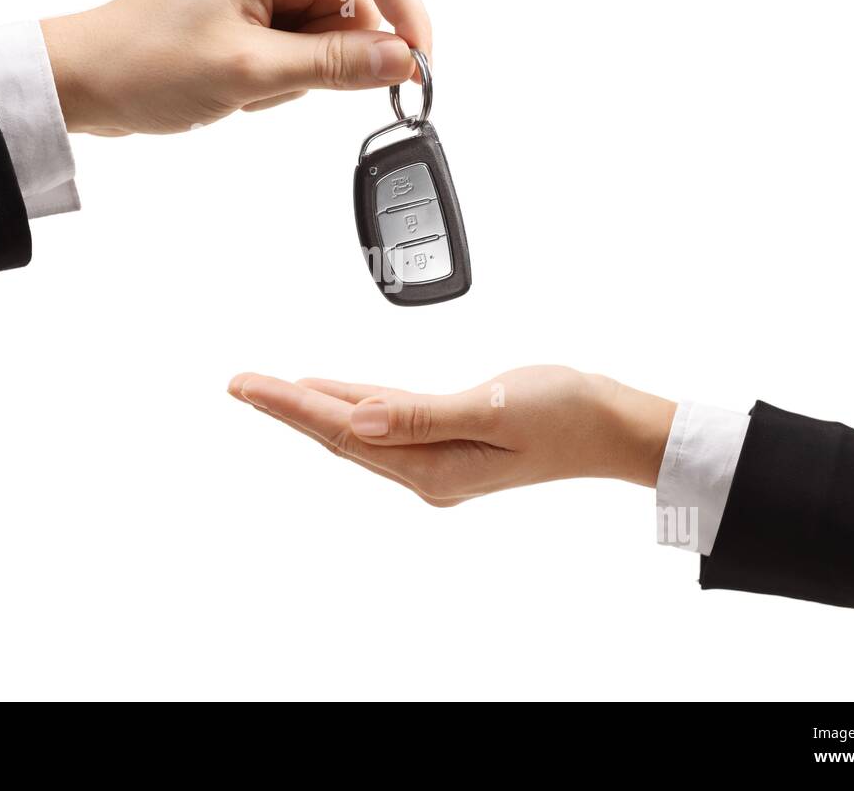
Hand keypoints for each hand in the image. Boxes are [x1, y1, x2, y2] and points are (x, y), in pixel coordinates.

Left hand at [40, 0, 432, 134]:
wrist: (87, 81)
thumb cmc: (147, 63)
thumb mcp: (252, 72)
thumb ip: (335, 66)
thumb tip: (402, 59)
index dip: (410, 16)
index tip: (420, 68)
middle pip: (360, 4)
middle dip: (341, 57)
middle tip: (293, 86)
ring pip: (335, 35)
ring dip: (307, 75)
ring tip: (251, 85)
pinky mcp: (259, 15)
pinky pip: (307, 50)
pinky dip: (288, 79)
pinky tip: (245, 87)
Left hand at [228, 366, 675, 505]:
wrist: (613, 426)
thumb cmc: (567, 414)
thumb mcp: (494, 409)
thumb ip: (422, 416)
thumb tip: (357, 419)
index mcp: (432, 467)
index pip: (344, 431)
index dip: (291, 405)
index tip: (248, 386)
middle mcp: (426, 469)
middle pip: (340, 433)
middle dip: (287, 408)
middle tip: (240, 384)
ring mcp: (437, 457)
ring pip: (358, 427)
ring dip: (313, 406)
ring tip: (269, 389)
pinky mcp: (449, 438)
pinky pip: (386, 419)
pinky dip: (352, 403)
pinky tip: (333, 394)